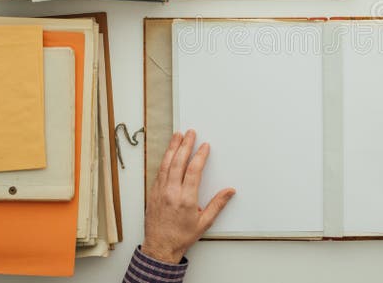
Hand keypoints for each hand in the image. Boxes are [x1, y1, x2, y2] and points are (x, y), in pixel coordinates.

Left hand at [142, 130, 235, 263]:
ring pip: (166, 164)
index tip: (204, 146)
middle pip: (178, 162)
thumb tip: (229, 191)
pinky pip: (159, 172)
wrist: (159, 248)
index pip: (193, 171)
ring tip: (177, 136)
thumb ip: (218, 204)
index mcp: (186, 199)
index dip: (200, 156)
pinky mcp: (153, 194)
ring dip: (172, 148)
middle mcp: (171, 193)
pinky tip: (168, 154)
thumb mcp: (204, 223)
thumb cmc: (180, 237)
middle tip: (190, 133)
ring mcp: (160, 192)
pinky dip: (164, 160)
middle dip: (185, 145)